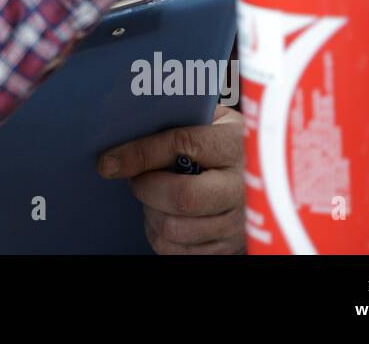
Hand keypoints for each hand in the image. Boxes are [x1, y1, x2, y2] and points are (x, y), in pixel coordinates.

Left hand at [98, 105, 245, 253]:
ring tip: (154, 196)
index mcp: (234, 144)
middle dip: (146, 188)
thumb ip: (177, 119)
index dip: (140, 154)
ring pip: (174, 228)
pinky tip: (164, 215)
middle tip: (137, 179)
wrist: (260, 178)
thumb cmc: (219, 143)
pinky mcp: (228, 249)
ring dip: (151, 212)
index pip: (182, 145)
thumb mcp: (210, 119)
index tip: (108, 161)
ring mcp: (237, 223)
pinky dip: (159, 234)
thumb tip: (125, 124)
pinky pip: (176, 250)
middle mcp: (242, 187)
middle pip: (182, 197)